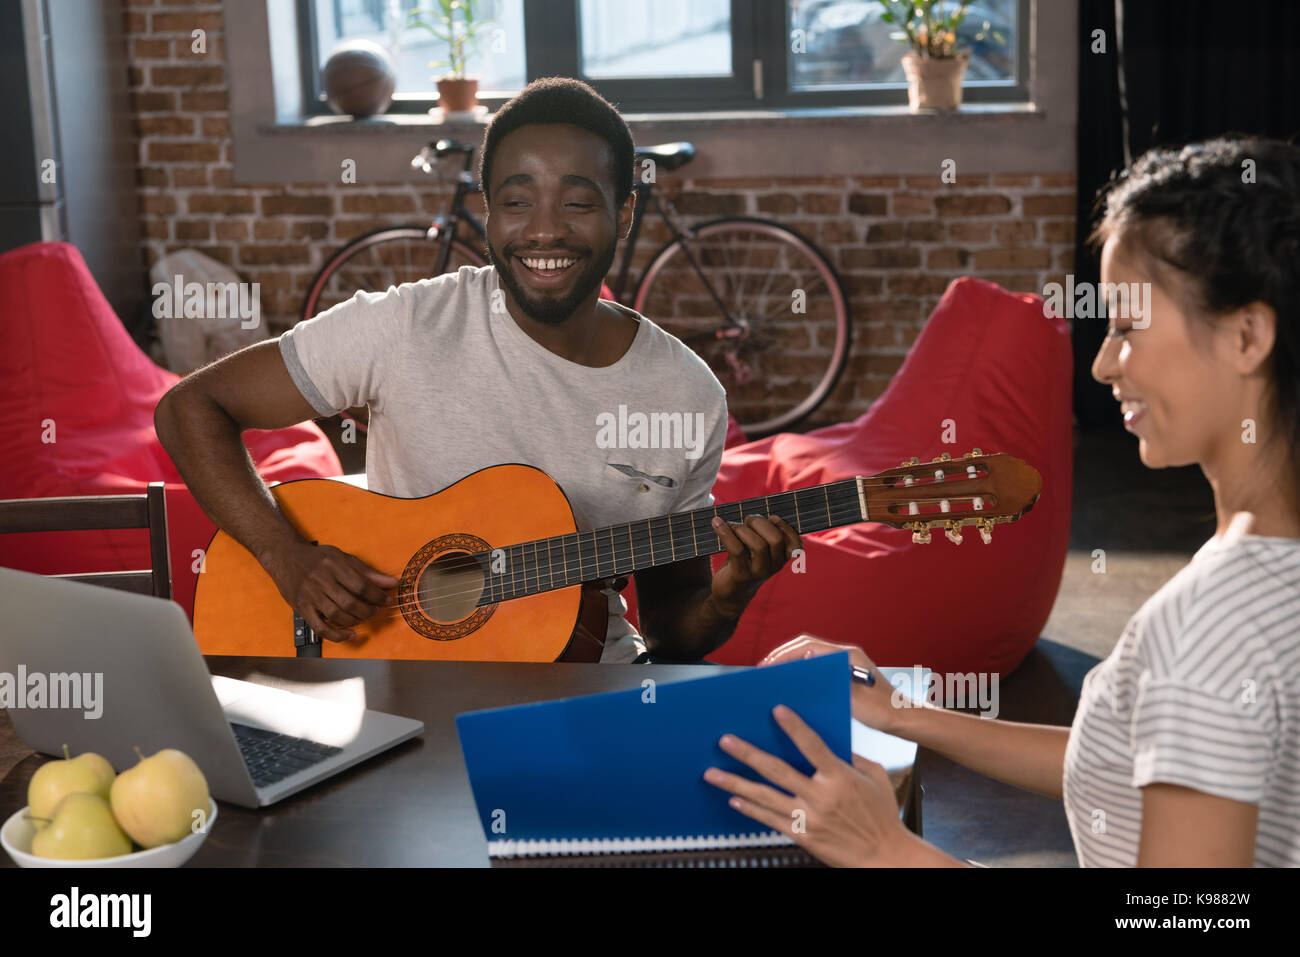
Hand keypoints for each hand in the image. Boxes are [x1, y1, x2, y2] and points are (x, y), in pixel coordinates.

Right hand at [262, 540, 398, 641]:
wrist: (285, 556)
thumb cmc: (317, 557)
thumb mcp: (343, 557)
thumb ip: (367, 572)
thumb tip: (392, 583)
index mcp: (334, 564)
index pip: (361, 585)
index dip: (377, 596)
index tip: (386, 600)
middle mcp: (321, 579)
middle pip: (350, 602)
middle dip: (368, 610)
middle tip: (375, 610)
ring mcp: (310, 595)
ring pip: (337, 615)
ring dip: (355, 621)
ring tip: (363, 618)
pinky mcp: (301, 608)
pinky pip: (320, 627)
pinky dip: (337, 635)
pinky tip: (349, 634)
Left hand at [703, 705, 912, 866]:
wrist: (885, 857)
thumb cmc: (882, 815)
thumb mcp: (874, 777)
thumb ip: (851, 758)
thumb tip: (830, 742)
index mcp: (840, 777)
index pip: (813, 746)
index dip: (794, 727)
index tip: (777, 710)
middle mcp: (820, 797)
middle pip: (777, 771)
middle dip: (748, 754)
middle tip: (725, 741)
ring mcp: (809, 818)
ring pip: (765, 797)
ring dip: (736, 784)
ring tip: (712, 774)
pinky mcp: (803, 835)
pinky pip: (770, 820)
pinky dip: (750, 810)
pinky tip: (734, 800)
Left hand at [708, 514, 801, 617]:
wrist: (731, 592)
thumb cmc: (745, 562)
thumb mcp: (757, 550)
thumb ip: (761, 534)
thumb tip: (752, 514)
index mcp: (782, 558)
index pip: (796, 544)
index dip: (786, 527)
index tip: (772, 517)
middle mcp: (774, 566)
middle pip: (776, 539)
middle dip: (760, 523)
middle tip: (747, 520)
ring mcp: (758, 572)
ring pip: (758, 545)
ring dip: (742, 529)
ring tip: (731, 525)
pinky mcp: (741, 575)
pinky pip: (736, 549)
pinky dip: (725, 532)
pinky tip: (717, 523)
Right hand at [760, 634, 902, 734]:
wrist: (904, 718)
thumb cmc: (882, 710)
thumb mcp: (852, 699)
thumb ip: (828, 686)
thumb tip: (800, 675)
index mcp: (847, 655)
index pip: (807, 646)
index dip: (783, 654)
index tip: (766, 665)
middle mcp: (846, 654)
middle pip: (806, 646)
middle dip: (783, 656)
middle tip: (763, 669)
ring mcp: (847, 663)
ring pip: (811, 656)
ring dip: (792, 663)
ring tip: (774, 677)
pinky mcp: (847, 674)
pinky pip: (818, 668)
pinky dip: (803, 672)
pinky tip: (794, 687)